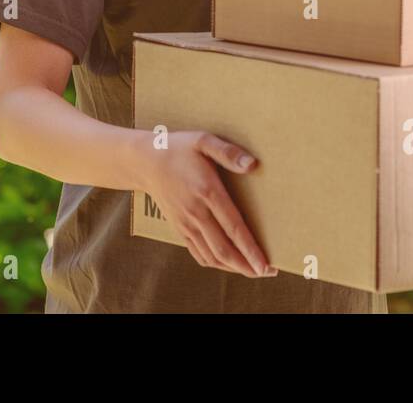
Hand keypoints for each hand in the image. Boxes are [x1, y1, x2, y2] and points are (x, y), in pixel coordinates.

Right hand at [137, 129, 276, 278]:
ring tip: (253, 270)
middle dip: (248, 265)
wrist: (144, 162)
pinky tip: (229, 263)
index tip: (266, 265)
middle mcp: (196, 213)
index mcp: (206, 192)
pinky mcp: (179, 229)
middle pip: (224, 249)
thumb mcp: (203, 140)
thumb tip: (253, 164)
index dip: (250, 249)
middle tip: (268, 272)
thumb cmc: (178, 148)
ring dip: (234, 267)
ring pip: (211, 256)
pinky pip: (199, 254)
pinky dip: (216, 263)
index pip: (233, 228)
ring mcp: (185, 224)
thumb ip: (228, 152)